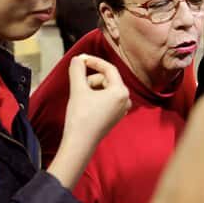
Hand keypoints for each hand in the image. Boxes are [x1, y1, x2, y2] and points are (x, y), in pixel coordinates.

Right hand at [48, 55, 129, 188]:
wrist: (80, 143)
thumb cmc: (81, 116)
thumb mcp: (78, 89)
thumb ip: (77, 70)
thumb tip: (77, 59)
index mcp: (121, 91)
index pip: (109, 69)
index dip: (94, 61)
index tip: (81, 59)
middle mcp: (126, 100)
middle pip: (107, 79)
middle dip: (91, 80)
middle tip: (78, 88)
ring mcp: (122, 109)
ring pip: (105, 89)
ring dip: (92, 89)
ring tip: (81, 98)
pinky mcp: (115, 116)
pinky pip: (106, 99)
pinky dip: (95, 97)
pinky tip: (86, 105)